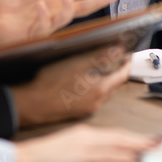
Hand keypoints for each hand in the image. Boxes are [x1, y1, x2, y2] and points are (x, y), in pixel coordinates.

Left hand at [0, 0, 118, 49]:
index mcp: (48, 0)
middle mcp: (49, 13)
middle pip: (77, 8)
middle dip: (94, 3)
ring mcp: (41, 24)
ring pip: (63, 18)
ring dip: (67, 8)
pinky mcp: (30, 34)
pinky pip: (42, 27)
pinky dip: (44, 17)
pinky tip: (42, 6)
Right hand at [10, 45, 130, 127]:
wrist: (34, 105)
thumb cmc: (52, 83)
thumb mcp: (78, 63)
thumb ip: (101, 56)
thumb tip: (118, 50)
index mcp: (101, 89)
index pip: (123, 75)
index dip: (126, 63)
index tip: (127, 55)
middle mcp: (98, 101)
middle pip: (115, 84)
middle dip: (117, 71)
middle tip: (114, 59)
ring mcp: (88, 108)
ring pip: (104, 92)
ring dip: (106, 81)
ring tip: (97, 69)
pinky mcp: (79, 112)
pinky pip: (93, 99)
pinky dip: (94, 89)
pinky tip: (83, 82)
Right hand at [15, 124, 158, 161]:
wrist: (21, 161)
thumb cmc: (42, 159)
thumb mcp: (69, 151)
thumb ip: (87, 152)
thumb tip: (106, 159)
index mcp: (84, 133)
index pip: (115, 134)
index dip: (134, 137)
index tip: (150, 141)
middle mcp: (85, 135)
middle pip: (120, 136)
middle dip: (142, 140)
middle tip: (161, 143)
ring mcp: (82, 145)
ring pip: (116, 144)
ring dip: (137, 147)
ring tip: (154, 149)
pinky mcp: (78, 157)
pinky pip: (105, 157)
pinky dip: (121, 157)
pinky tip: (133, 158)